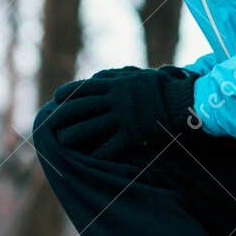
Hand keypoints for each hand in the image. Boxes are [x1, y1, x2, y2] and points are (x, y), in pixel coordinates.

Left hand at [48, 66, 198, 157]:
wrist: (186, 99)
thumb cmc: (168, 88)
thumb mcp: (142, 76)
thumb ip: (124, 77)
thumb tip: (110, 76)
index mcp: (118, 83)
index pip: (86, 87)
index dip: (69, 93)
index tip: (56, 98)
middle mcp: (116, 98)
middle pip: (82, 106)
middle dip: (64, 114)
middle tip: (49, 122)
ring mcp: (124, 116)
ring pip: (92, 126)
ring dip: (75, 135)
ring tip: (61, 143)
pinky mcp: (133, 132)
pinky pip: (111, 145)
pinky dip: (99, 153)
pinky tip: (90, 159)